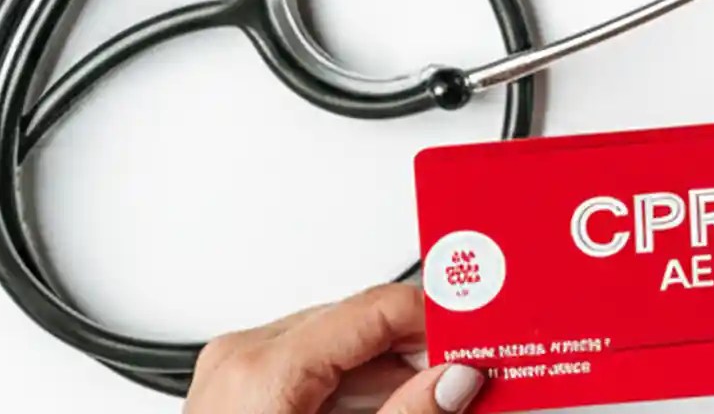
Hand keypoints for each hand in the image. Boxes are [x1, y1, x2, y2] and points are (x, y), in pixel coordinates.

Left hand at [184, 284, 484, 413]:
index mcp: (263, 368)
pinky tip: (393, 410)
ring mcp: (235, 374)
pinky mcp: (241, 392)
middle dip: (421, 352)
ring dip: (393, 373)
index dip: (438, 319)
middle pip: (361, 325)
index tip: (478, 335)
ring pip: (342, 348)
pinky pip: (315, 372)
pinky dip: (357, 390)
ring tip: (439, 399)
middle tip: (470, 373)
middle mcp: (242, 357)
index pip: (375, 309)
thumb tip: (456, 381)